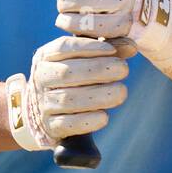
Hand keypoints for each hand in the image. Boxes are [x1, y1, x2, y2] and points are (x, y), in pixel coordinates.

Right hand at [8, 33, 129, 148]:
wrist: (47, 112)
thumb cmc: (74, 78)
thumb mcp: (84, 59)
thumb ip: (107, 50)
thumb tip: (131, 46)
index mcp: (45, 57)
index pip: (63, 48)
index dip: (88, 47)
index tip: (112, 50)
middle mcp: (40, 78)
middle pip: (67, 73)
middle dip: (97, 70)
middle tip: (123, 69)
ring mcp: (43, 103)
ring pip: (68, 99)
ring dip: (97, 96)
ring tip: (121, 91)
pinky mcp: (50, 126)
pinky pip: (67, 124)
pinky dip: (87, 121)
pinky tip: (104, 116)